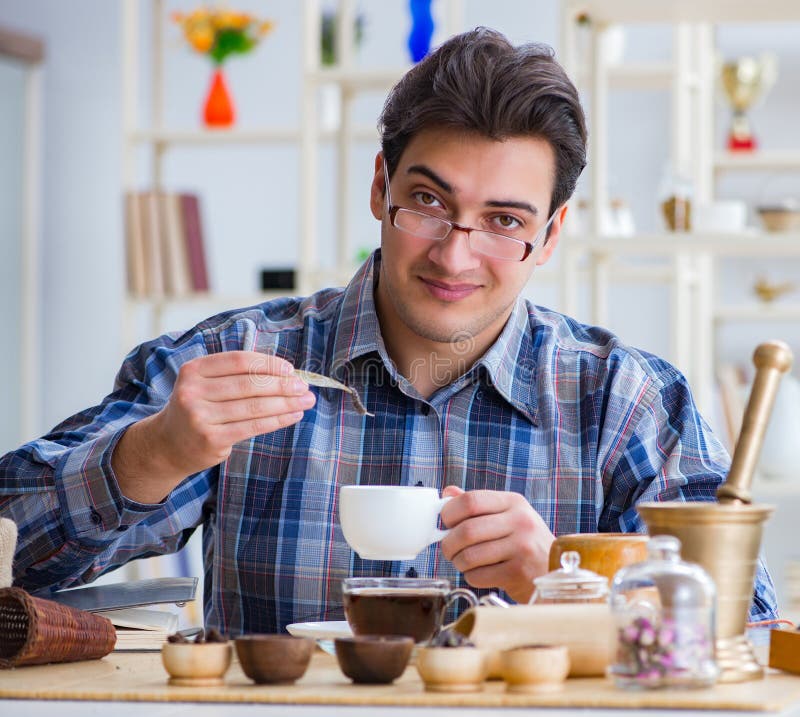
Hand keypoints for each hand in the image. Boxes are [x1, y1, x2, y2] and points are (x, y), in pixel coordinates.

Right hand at [112, 351, 313, 501]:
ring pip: (255, 406)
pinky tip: (293, 415)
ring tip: (306, 400)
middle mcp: (193, 391)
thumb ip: (235, 375)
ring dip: (286, 403)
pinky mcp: (211, 439)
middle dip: (283, 384)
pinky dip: (278, 420)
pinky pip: (253, 426)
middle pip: (249, 384)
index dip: (268, 364)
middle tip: (305, 386)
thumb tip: (286, 373)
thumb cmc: (198, 408)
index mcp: (194, 370)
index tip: (291, 370)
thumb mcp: (205, 384)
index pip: (239, 361)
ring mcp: (200, 417)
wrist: (168, 445)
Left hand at [439, 486, 553, 603]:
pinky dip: (471, 576)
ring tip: (465, 562)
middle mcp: (520, 521)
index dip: (449, 512)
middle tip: (449, 549)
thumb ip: (477, 504)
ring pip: (469, 555)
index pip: (471, 500)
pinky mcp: (519, 572)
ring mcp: (522, 547)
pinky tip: (481, 573)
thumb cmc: (524, 542)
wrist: (555, 570)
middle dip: (448, 543)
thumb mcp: (507, 516)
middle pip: (467, 530)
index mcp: (513, 502)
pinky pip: (478, 575)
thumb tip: (447, 492)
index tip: (445, 523)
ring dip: (459, 562)